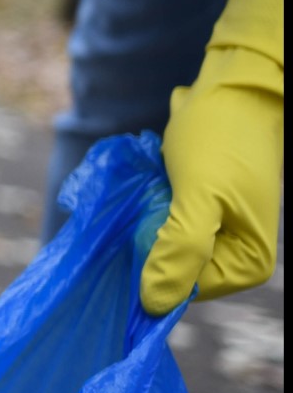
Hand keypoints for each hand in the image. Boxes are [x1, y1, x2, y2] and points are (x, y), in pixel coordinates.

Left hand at [141, 0, 283, 314]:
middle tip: (152, 198)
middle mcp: (234, 253)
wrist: (233, 88)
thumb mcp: (199, 196)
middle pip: (168, 266)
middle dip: (149, 236)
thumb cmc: (221, 140)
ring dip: (146, 218)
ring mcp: (216, 231)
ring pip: (160, 242)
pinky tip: (152, 180)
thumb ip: (179, 249)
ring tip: (155, 185)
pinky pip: (161, 219)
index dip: (152, 261)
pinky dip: (149, 203)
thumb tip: (154, 304)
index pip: (179, 289)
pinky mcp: (198, 208)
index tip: (146, 224)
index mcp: (246, 264)